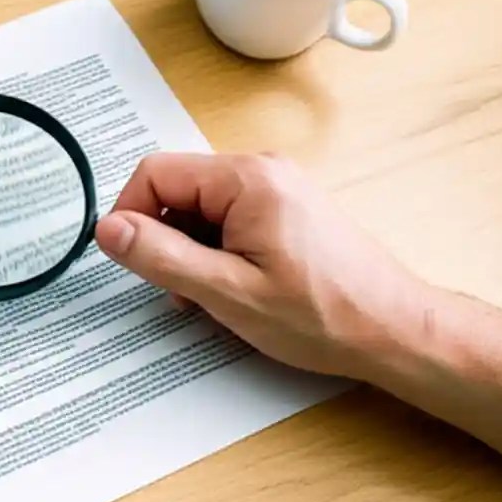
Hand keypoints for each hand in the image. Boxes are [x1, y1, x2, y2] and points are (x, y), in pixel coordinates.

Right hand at [94, 153, 433, 379]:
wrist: (394, 331)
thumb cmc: (323, 315)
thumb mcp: (227, 292)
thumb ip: (160, 256)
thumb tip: (107, 229)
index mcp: (247, 179)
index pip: (155, 173)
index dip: (130, 216)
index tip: (132, 261)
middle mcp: (263, 170)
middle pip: (178, 189)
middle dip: (165, 240)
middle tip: (184, 290)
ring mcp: (278, 187)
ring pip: (201, 207)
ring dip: (192, 250)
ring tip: (216, 296)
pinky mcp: (286, 208)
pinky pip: (229, 218)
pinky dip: (218, 251)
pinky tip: (237, 288)